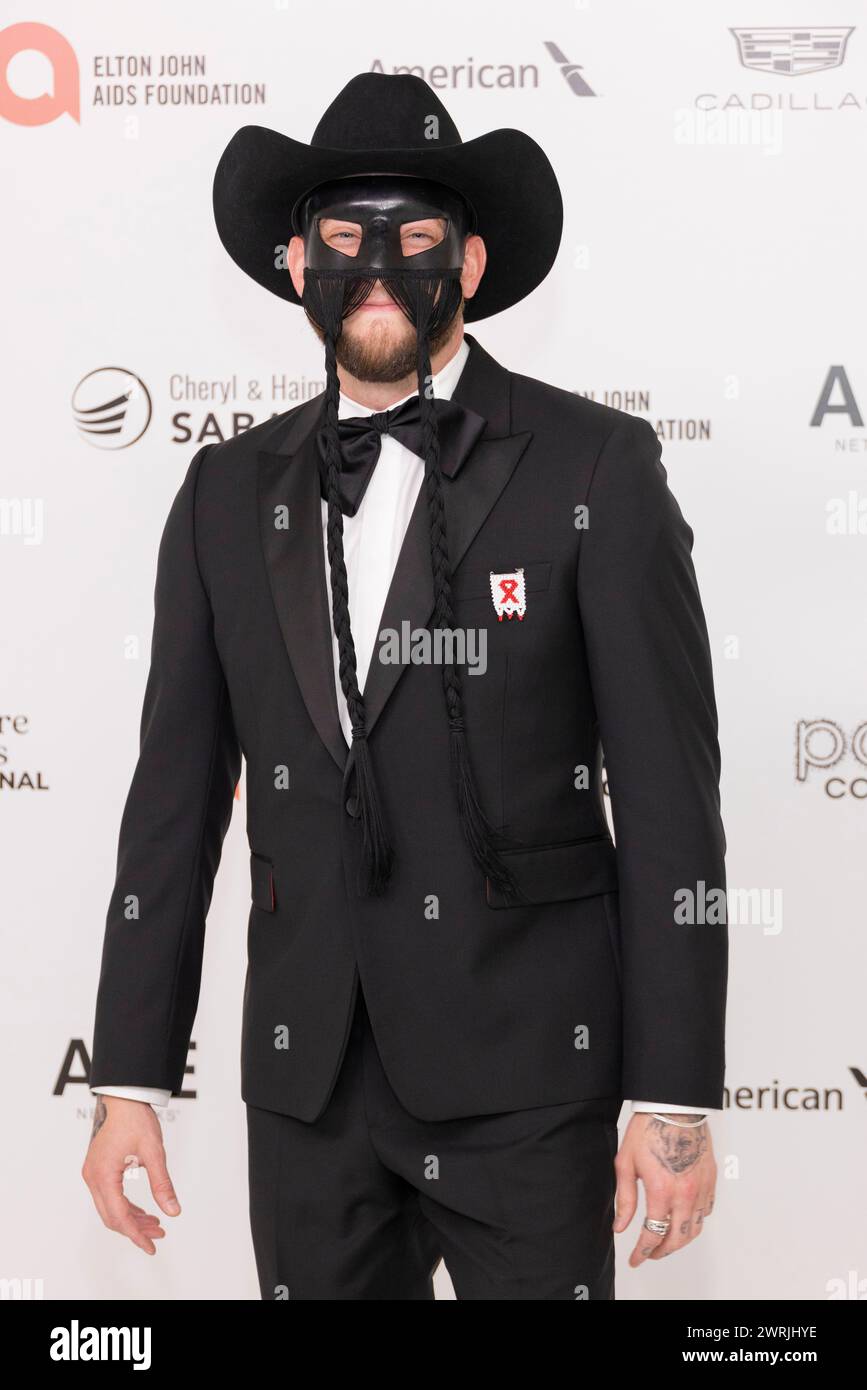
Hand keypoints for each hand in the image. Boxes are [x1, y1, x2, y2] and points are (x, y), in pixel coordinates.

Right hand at [81, 1095, 180, 1254]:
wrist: (124, 1099)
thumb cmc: (136, 1120)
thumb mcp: (154, 1152)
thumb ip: (162, 1184)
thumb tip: (173, 1211)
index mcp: (103, 1174)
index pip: (119, 1215)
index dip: (136, 1234)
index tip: (151, 1246)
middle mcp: (93, 1177)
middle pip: (112, 1216)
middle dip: (135, 1229)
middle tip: (160, 1234)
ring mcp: (93, 1174)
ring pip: (110, 1208)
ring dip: (131, 1219)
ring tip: (156, 1224)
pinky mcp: (97, 1170)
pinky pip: (109, 1197)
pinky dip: (126, 1207)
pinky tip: (143, 1211)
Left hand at [613, 1113, 715, 1264]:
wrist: (674, 1107)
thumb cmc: (648, 1129)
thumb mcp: (626, 1163)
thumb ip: (625, 1199)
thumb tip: (620, 1227)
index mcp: (661, 1191)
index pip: (652, 1235)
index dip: (641, 1252)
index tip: (635, 1259)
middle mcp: (685, 1194)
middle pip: (676, 1239)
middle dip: (661, 1252)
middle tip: (649, 1253)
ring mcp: (701, 1188)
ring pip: (695, 1230)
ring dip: (680, 1242)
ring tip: (665, 1242)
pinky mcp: (711, 1180)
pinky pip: (706, 1212)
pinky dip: (695, 1222)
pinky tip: (683, 1220)